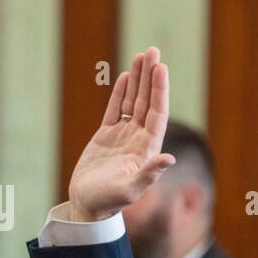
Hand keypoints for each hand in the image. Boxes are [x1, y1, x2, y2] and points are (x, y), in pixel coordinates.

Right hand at [68, 46, 176, 222]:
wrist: (88, 206)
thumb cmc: (108, 202)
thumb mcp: (129, 190)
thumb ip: (149, 175)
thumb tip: (170, 159)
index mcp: (147, 149)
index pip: (157, 114)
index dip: (159, 90)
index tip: (161, 68)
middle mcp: (138, 139)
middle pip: (147, 102)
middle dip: (150, 77)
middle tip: (153, 51)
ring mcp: (123, 136)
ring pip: (133, 101)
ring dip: (138, 79)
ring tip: (142, 55)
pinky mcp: (106, 136)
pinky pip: (116, 109)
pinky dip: (120, 93)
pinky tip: (127, 77)